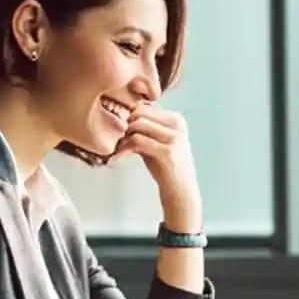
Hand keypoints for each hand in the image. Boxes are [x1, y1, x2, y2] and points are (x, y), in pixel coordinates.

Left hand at [110, 104, 202, 227]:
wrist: (180, 190)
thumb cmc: (165, 166)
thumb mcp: (156, 141)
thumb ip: (144, 128)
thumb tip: (120, 116)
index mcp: (176, 119)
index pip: (143, 107)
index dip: (128, 119)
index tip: (121, 134)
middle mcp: (177, 124)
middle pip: (139, 113)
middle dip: (125, 126)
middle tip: (118, 142)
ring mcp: (174, 137)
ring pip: (137, 124)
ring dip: (123, 137)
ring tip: (119, 150)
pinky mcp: (167, 151)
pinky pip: (137, 140)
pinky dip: (124, 148)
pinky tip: (118, 158)